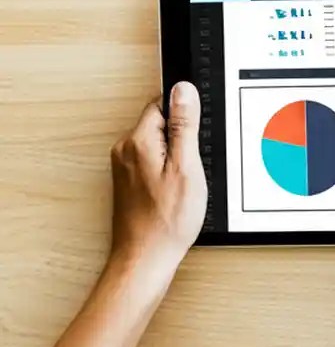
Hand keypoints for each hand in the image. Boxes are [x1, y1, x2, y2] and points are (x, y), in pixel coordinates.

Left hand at [109, 82, 207, 270]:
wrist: (146, 256)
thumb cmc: (167, 219)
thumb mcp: (186, 166)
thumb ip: (184, 125)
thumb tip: (183, 90)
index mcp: (138, 141)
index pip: (163, 103)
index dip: (187, 116)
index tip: (196, 136)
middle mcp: (125, 150)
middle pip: (160, 122)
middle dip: (183, 137)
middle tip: (193, 164)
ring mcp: (124, 166)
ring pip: (158, 142)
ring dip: (176, 155)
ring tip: (184, 181)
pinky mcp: (129, 180)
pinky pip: (152, 160)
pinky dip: (168, 169)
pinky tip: (176, 190)